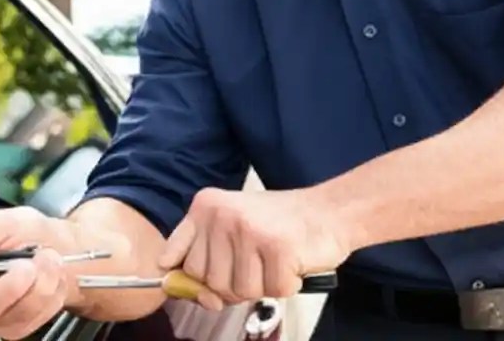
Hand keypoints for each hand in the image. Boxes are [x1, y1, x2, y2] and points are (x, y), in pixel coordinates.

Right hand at [0, 207, 71, 338]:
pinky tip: (47, 274)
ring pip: (11, 316)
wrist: (56, 243)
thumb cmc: (20, 233)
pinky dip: (48, 291)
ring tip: (43, 258)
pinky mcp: (19, 326)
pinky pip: (33, 317)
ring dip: (36, 285)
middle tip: (26, 264)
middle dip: (8, 287)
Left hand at [158, 188, 349, 309]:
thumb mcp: (233, 229)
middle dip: (233, 285)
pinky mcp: (277, 248)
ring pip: (239, 291)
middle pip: (208, 282)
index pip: (174, 257)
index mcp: (206, 207)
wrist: (329, 211)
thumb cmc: (281, 225)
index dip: (188, 280)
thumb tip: (198, 297)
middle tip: (257, 265)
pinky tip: (292, 263)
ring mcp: (249, 230)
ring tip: (274, 260)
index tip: (206, 281)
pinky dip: (287, 285)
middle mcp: (222, 215)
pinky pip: (272, 292)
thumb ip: (209, 260)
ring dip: (263, 286)